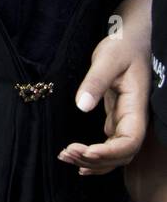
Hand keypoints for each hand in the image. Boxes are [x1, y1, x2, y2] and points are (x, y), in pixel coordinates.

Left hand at [60, 0, 151, 175]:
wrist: (131, 39)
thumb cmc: (122, 46)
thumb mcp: (107, 58)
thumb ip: (95, 81)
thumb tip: (82, 106)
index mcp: (135, 106)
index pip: (130, 141)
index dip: (110, 152)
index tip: (86, 151)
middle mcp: (133, 118)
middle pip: (122, 154)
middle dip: (96, 160)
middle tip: (66, 153)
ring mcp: (125, 120)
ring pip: (115, 154)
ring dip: (93, 161)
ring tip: (65, 157)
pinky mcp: (115, 118)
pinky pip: (108, 145)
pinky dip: (94, 155)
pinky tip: (77, 158)